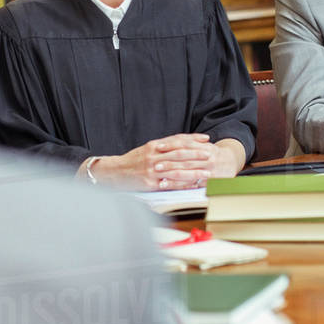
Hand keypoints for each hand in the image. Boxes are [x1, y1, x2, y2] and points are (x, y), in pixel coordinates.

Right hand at [86, 134, 218, 189]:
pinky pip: (170, 184)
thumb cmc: (131, 162)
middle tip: (210, 154)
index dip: (193, 139)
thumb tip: (180, 145)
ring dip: (194, 171)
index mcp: (153, 146)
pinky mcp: (150, 183)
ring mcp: (152, 170)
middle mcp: (154, 156)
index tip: (206, 139)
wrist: (114, 173)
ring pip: (177, 169)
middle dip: (197, 154)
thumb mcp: (145, 150)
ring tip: (207, 172)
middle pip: (179, 154)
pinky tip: (193, 184)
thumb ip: (162, 148)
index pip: (177, 140)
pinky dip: (183, 184)